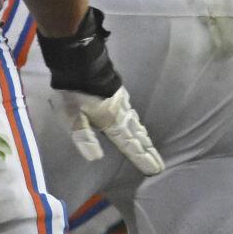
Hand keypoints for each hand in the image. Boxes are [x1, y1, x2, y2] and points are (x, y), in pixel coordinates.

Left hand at [38, 8, 162, 174]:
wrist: (80, 64)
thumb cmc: (74, 93)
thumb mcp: (73, 117)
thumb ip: (84, 137)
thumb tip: (95, 158)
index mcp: (113, 122)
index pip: (129, 145)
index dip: (141, 158)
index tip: (154, 169)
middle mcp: (122, 115)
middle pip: (138, 137)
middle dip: (148, 151)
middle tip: (159, 165)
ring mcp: (122, 104)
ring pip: (137, 125)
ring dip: (144, 138)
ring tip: (150, 148)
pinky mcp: (119, 95)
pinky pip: (133, 115)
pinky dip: (138, 124)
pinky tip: (136, 124)